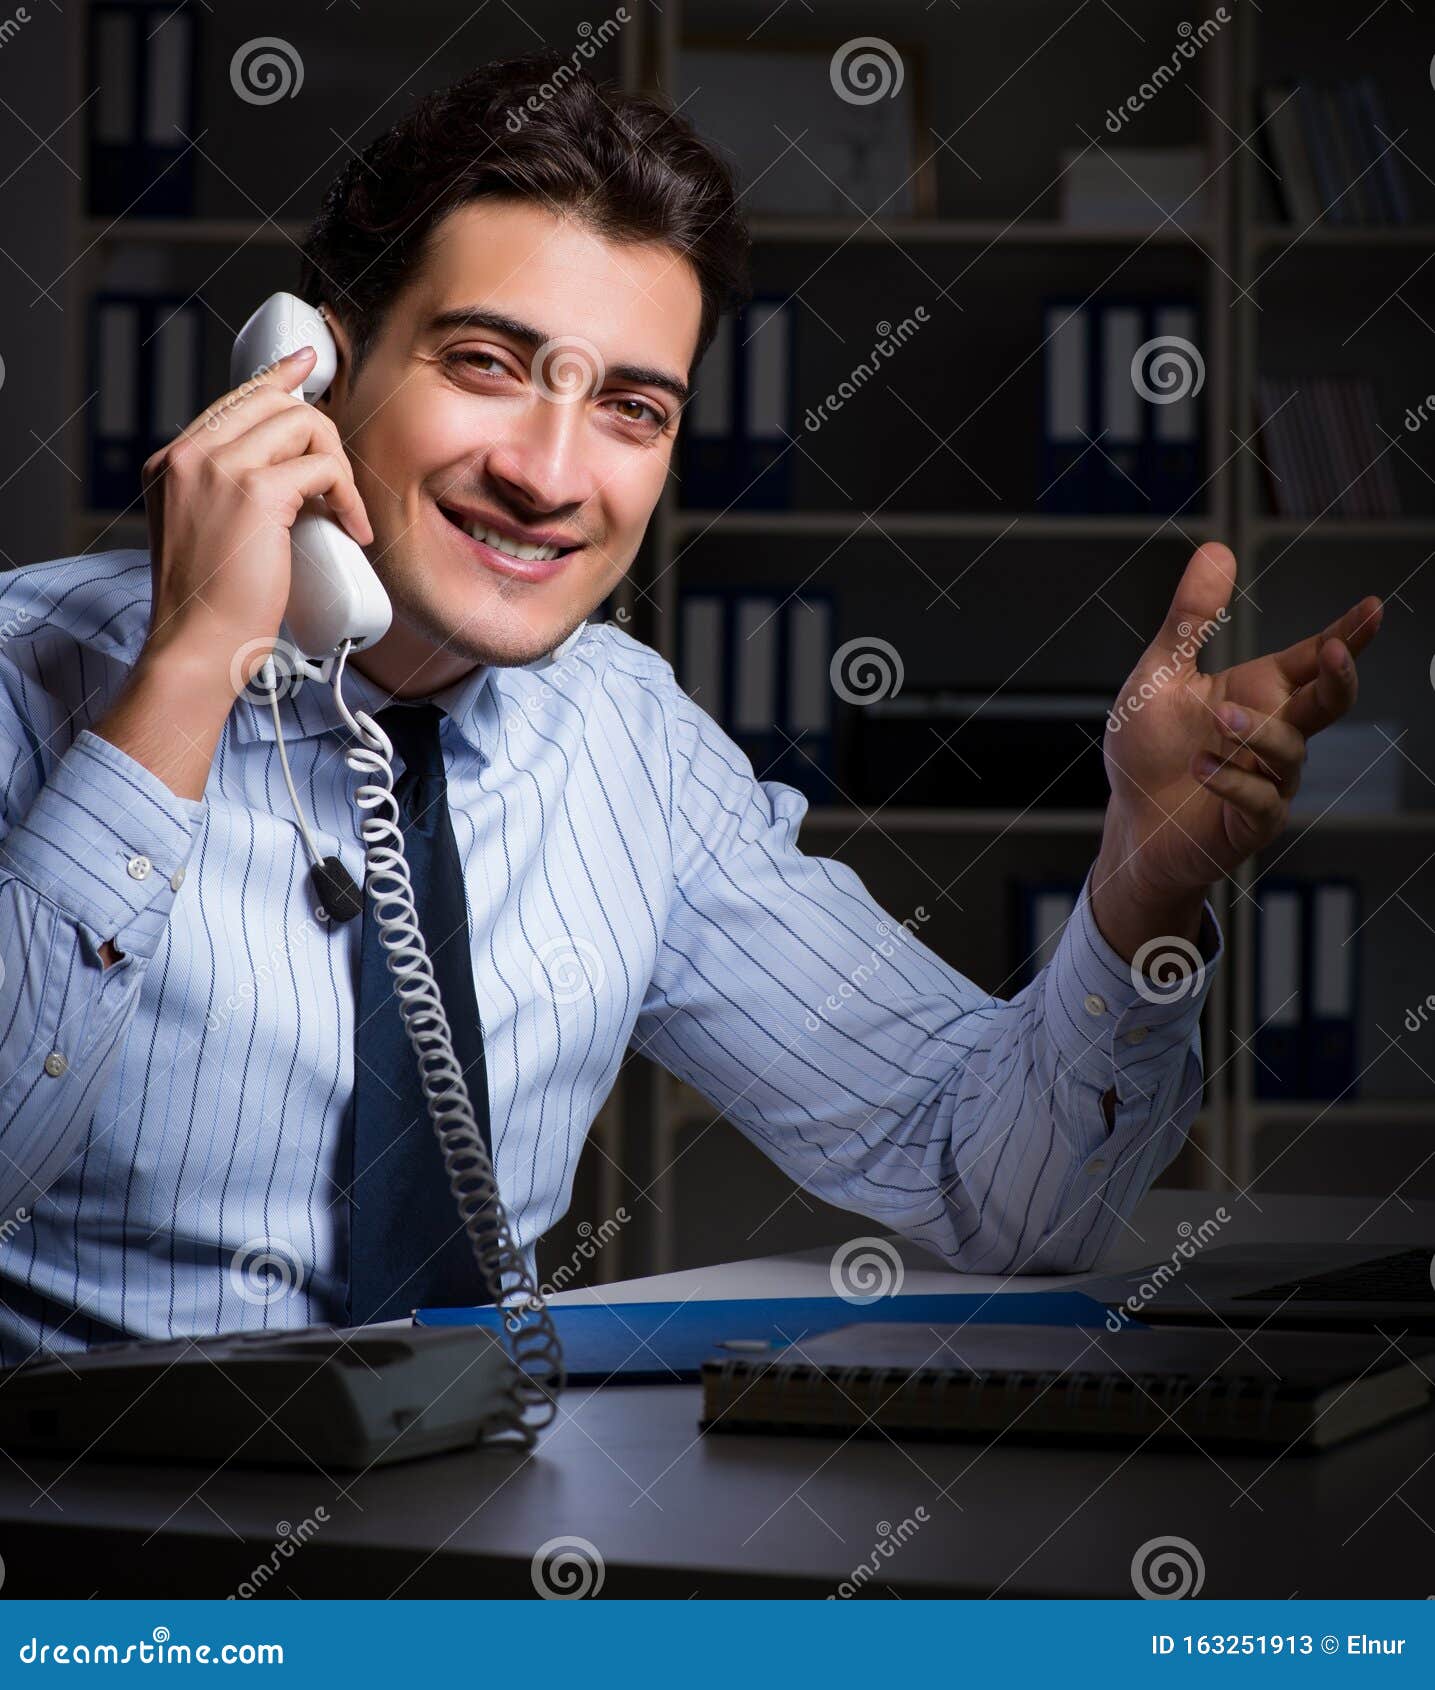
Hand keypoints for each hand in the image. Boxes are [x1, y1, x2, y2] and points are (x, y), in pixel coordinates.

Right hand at [139, 343, 371, 694]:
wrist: (196, 645)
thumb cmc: (209, 607)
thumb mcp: (205, 534)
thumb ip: (227, 496)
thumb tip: (288, 477)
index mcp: (170, 463)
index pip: (233, 400)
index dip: (277, 380)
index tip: (307, 368)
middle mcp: (188, 456)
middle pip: (273, 402)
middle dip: (321, 435)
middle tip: (339, 483)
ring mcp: (218, 469)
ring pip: (303, 423)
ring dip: (338, 467)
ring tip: (343, 513)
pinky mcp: (255, 492)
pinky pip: (323, 468)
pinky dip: (348, 497)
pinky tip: (351, 528)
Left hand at [1097, 541, 1381, 911]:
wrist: (1129, 822)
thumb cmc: (1149, 750)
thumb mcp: (1159, 676)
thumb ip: (1190, 620)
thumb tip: (1217, 552)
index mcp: (1259, 691)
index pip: (1314, 659)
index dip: (1347, 635)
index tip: (1372, 608)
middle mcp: (1274, 732)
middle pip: (1330, 702)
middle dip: (1340, 675)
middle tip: (1330, 651)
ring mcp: (1269, 779)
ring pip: (1291, 749)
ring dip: (1258, 730)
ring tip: (1217, 718)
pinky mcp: (1251, 821)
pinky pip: (1262, 799)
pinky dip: (1233, 779)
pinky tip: (1201, 766)